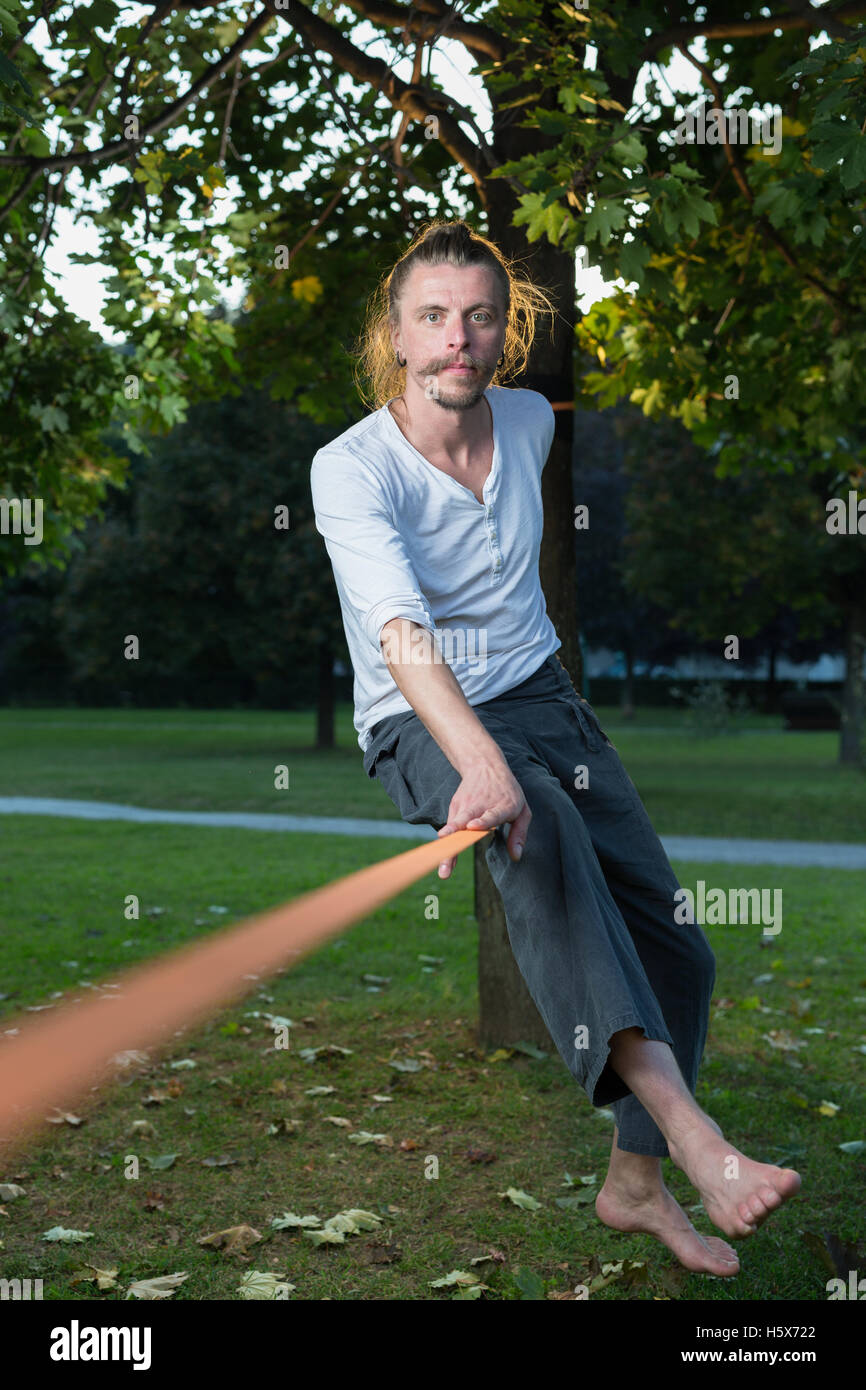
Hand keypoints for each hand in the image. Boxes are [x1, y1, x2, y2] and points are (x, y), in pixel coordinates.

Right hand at [435, 756, 530, 878]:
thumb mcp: (522, 810)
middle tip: (446, 847)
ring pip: (453, 825)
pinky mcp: (455, 807)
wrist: (485, 765)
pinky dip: (446, 843)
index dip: (482, 820)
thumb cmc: (507, 792)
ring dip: (447, 844)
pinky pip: (449, 828)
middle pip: (465, 821)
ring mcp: (465, 805)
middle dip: (455, 833)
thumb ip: (519, 834)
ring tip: (440, 861)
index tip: (472, 826)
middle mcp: (480, 805)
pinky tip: (441, 858)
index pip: (491, 814)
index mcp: (501, 806)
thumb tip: (516, 857)